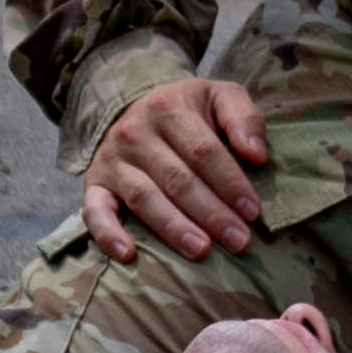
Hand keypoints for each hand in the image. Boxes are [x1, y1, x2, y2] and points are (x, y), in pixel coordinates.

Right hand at [83, 76, 273, 262]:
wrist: (139, 106)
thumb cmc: (189, 111)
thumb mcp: (219, 97)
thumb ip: (243, 118)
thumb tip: (257, 155)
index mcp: (168, 108)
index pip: (203, 151)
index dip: (230, 183)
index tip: (252, 212)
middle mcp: (135, 133)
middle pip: (177, 179)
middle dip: (211, 213)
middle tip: (239, 241)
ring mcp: (113, 160)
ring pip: (144, 198)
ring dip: (173, 228)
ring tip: (201, 250)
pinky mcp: (95, 183)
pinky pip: (94, 211)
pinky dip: (108, 234)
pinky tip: (128, 255)